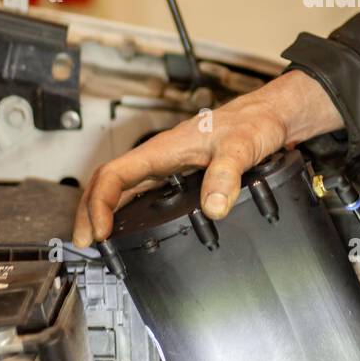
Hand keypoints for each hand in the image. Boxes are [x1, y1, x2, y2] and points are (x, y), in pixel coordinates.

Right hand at [72, 70, 340, 246]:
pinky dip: (130, 211)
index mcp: (164, 148)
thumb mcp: (243, 146)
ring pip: (125, 188)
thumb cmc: (256, 121)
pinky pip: (146, 193)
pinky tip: (134, 228)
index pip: (115, 174)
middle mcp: (162, 157)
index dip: (100, 204)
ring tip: (100, 241)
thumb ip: (227, 174)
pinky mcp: (184, 175)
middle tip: (85, 244)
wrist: (274, 115)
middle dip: (91, 212)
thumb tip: (214, 207)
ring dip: (107, 212)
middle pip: (110, 182)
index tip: (100, 233)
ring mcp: (171, 166)